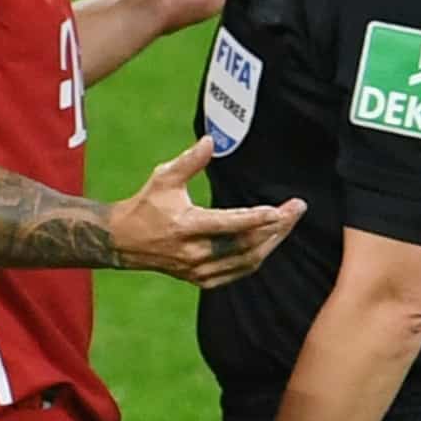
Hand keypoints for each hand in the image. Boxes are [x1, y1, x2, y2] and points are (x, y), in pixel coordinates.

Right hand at [111, 138, 304, 287]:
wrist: (125, 241)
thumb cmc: (147, 204)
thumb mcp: (164, 177)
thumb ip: (189, 161)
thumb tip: (211, 141)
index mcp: (186, 226)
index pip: (229, 224)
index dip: (257, 217)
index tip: (280, 209)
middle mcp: (194, 253)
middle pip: (246, 244)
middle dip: (276, 227)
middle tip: (296, 209)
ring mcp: (199, 270)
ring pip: (246, 261)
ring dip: (272, 242)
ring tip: (289, 223)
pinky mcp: (201, 280)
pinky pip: (238, 272)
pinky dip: (257, 258)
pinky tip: (270, 242)